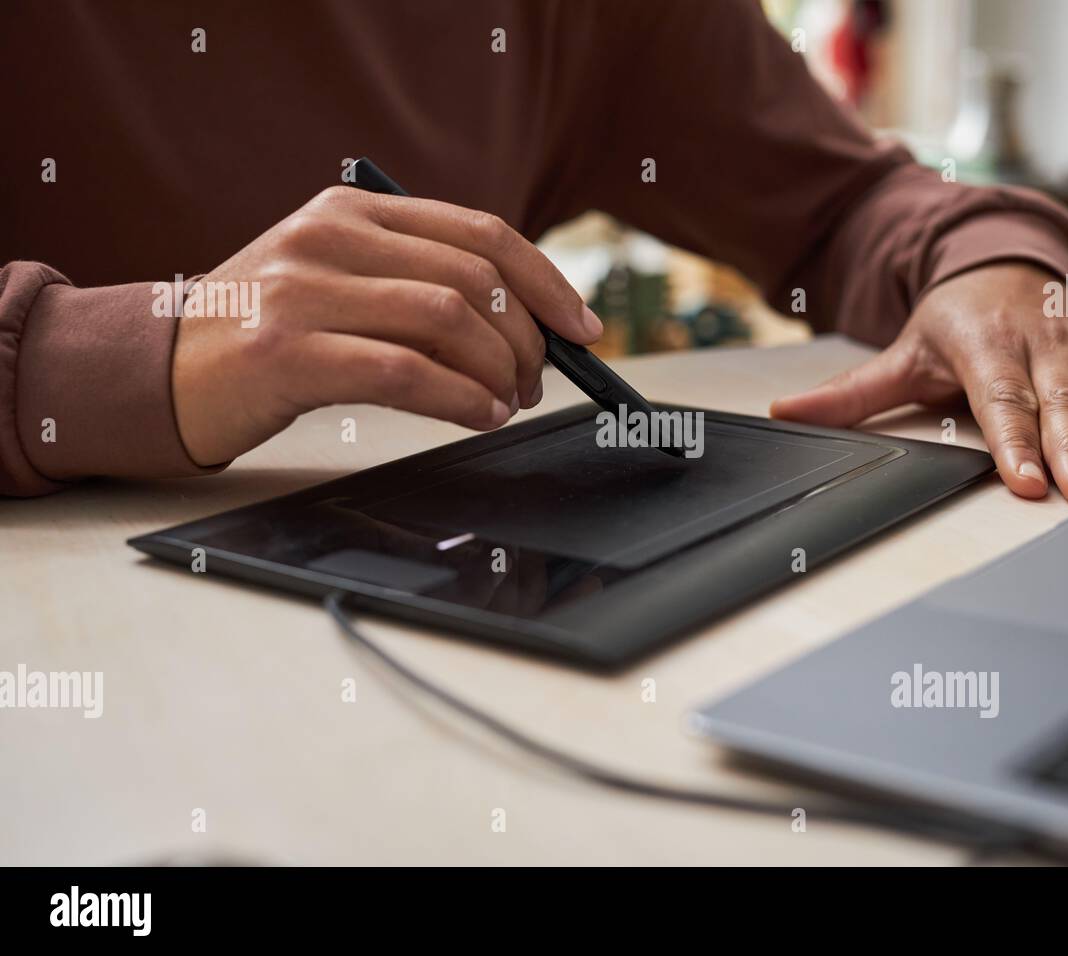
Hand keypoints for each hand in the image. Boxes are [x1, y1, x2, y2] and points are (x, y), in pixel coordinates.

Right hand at [172, 186, 601, 465]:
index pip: (480, 231)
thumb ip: (413, 280)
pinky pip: (406, 371)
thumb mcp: (337, 280)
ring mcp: (304, 290)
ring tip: (508, 401)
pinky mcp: (286, 351)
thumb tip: (522, 320)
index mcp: (353, 211)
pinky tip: (480, 414)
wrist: (161, 370)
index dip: (547, 280)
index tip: (582, 325)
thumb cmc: (266, 333)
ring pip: (446, 317)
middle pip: (473, 276)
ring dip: (499, 369)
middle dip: (526, 336)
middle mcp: (329, 237)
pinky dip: (461, 397)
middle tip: (537, 379)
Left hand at [770, 263, 1067, 506]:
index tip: (1026, 482)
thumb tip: (784, 413)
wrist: (1005, 262)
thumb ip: (848, 393)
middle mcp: (1039, 344)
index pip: (1001, 399)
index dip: (1015, 442)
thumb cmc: (955, 317)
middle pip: (1060, 405)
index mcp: (985, 343)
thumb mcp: (900, 350)